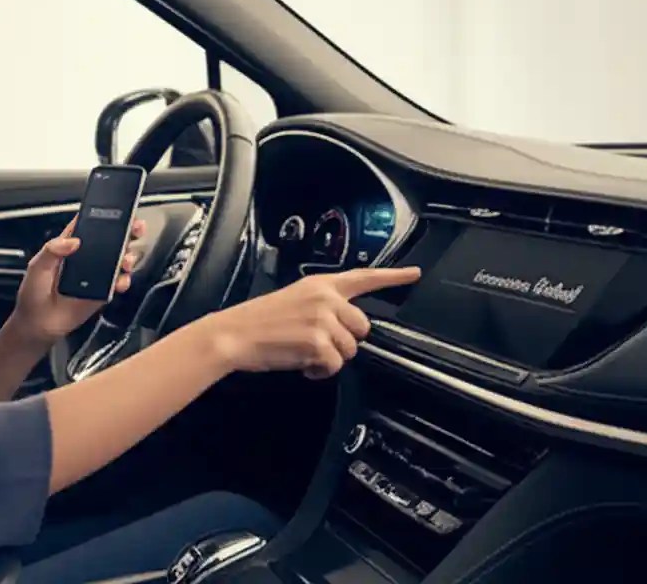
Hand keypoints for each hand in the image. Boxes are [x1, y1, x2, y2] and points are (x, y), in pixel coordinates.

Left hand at [11, 216, 146, 346]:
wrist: (38, 325)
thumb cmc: (33, 294)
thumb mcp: (37, 267)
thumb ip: (52, 250)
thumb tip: (73, 241)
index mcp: (69, 246)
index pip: (88, 225)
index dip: (103, 215)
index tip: (116, 211)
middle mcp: (86, 258)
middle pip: (111, 240)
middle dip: (127, 232)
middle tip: (135, 229)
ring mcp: (96, 275)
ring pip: (119, 260)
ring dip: (128, 257)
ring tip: (126, 260)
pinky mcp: (103, 292)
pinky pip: (119, 283)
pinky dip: (124, 281)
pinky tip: (120, 281)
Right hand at [189, 266, 421, 378]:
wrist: (232, 334)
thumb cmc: (257, 322)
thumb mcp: (294, 301)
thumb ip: (323, 306)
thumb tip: (343, 327)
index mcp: (320, 284)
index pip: (364, 277)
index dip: (393, 277)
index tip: (413, 274)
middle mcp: (326, 298)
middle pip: (362, 328)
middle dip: (344, 342)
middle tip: (317, 345)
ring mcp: (323, 319)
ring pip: (350, 350)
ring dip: (329, 359)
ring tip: (304, 353)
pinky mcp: (318, 342)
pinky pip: (334, 366)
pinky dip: (319, 372)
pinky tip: (301, 364)